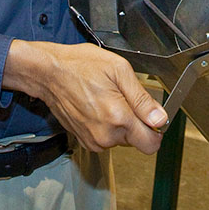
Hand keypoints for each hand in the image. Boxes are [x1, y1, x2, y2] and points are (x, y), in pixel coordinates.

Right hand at [3, 40, 167, 153]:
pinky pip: (106, 138)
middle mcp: (106, 135)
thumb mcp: (119, 70)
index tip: (152, 117)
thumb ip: (142, 98)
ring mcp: (93, 140)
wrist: (49, 73)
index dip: (156, 130)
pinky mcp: (84, 141)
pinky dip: (106, 126)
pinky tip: (96, 106)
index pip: (151, 143)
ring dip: (119, 123)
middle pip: (136, 140)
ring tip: (105, 99)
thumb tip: (160, 118)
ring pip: (121, 139)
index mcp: (119, 117)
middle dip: (136, 122)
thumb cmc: (80, 66)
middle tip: (122, 98)